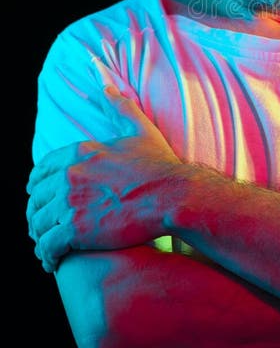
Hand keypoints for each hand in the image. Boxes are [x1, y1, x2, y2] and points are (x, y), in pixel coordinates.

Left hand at [26, 87, 181, 272]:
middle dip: (37, 214)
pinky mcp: (76, 230)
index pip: (42, 170)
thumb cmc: (161, 165)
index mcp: (81, 152)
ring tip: (46, 248)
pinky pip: (48, 245)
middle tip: (43, 227)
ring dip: (39, 237)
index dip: (38, 186)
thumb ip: (120, 107)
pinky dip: (46, 255)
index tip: (41, 198)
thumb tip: (106, 86)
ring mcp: (71, 202)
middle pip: (37, 198)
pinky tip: (52, 261)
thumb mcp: (140, 130)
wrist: (175, 196)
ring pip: (38, 222)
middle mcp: (70, 174)